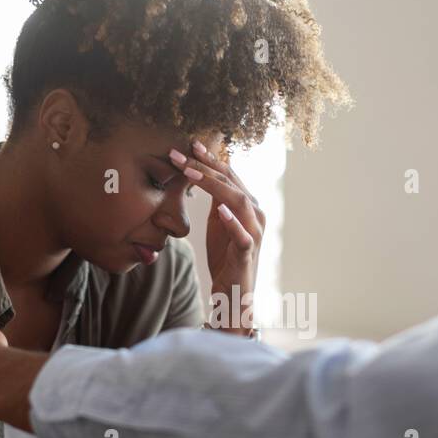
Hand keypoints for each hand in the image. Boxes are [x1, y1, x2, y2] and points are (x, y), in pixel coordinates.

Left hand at [168, 140, 264, 331]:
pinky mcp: (248, 253)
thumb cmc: (225, 257)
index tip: (189, 144)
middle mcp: (256, 214)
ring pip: (238, 201)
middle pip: (232, 182)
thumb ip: (215, 199)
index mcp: (247, 204)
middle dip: (206, 166)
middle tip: (181, 154)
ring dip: (214, 185)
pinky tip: (219, 209)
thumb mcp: (218, 222)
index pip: (229, 175)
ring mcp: (254, 233)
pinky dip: (232, 222)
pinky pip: (243, 235)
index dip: (210, 159)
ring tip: (191, 174)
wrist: (234, 294)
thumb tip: (201, 172)